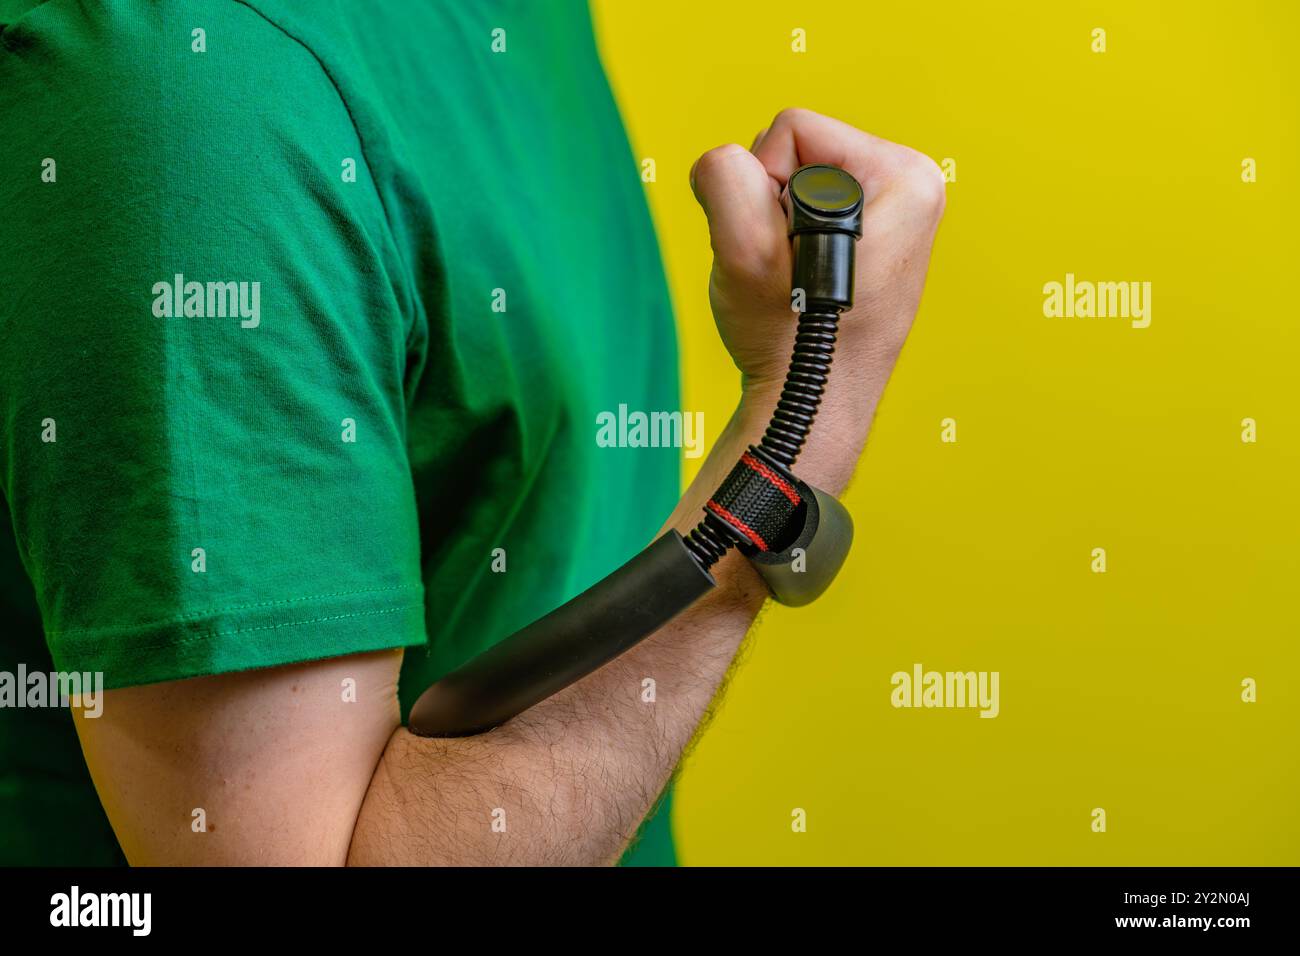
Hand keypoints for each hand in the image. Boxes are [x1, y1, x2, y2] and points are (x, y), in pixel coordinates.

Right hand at [690, 108, 945, 398]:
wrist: (810, 404)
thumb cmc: (791, 338)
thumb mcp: (744, 247)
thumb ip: (725, 177)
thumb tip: (721, 164)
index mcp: (905, 177)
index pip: (792, 130)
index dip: (761, 186)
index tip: (779, 249)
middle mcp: (912, 188)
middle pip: (798, 152)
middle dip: (770, 206)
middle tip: (784, 269)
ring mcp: (895, 216)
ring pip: (796, 183)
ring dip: (776, 228)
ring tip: (792, 280)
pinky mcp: (873, 239)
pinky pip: (807, 212)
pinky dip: (789, 244)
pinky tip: (799, 283)